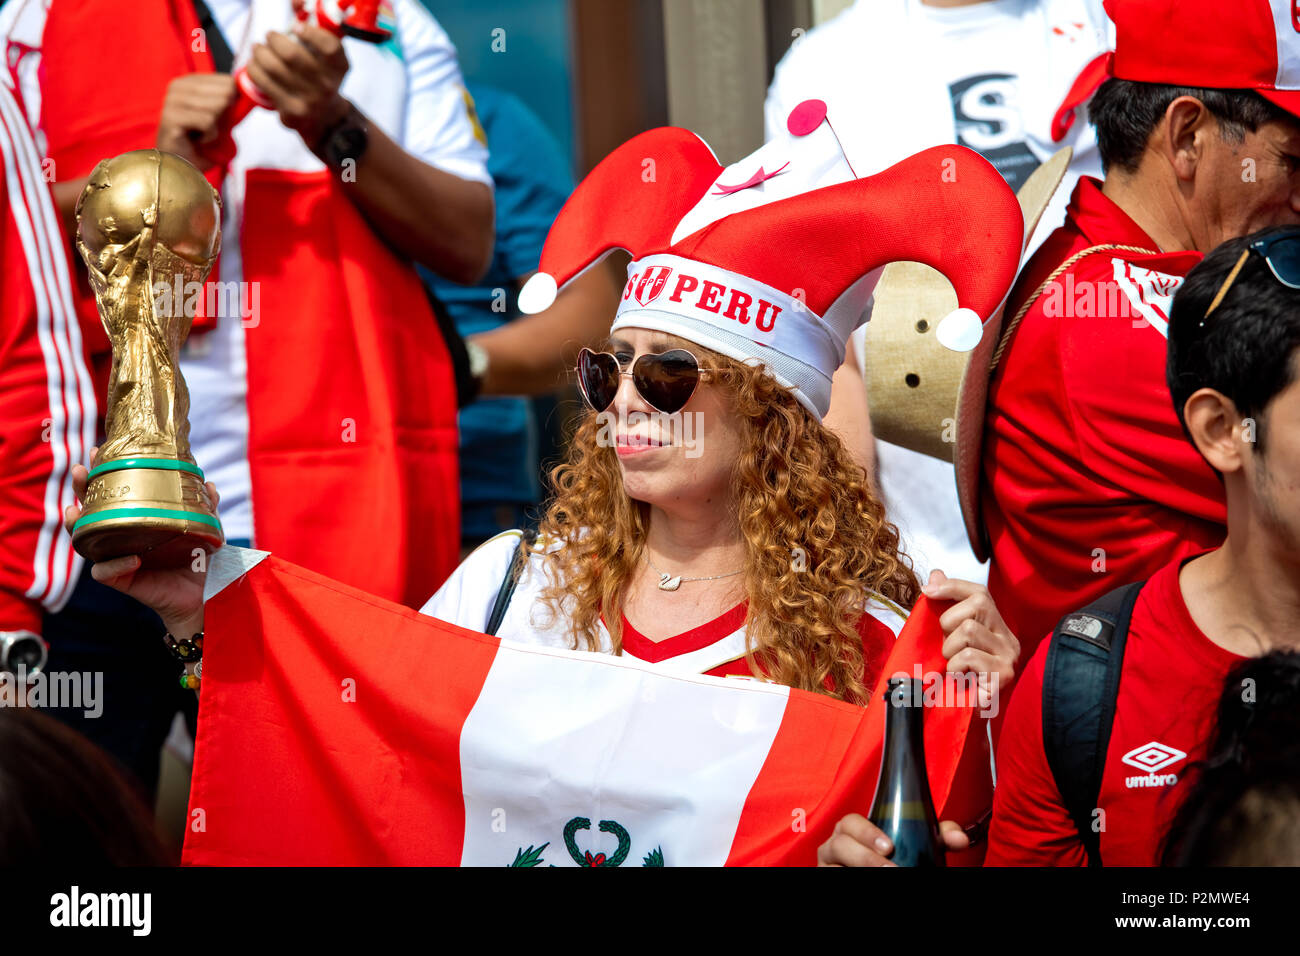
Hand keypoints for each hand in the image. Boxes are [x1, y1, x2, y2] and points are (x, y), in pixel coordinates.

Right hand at [63, 448, 214, 635]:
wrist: (200, 594)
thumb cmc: (196, 558)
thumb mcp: (204, 528)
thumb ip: (205, 507)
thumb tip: (208, 485)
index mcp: (137, 519)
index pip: (114, 492)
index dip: (102, 472)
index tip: (98, 450)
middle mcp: (121, 536)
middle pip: (90, 510)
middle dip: (81, 488)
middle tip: (79, 471)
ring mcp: (117, 557)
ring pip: (85, 540)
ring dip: (77, 524)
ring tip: (74, 510)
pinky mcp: (121, 580)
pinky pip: (106, 573)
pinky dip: (114, 565)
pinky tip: (130, 557)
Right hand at [156, 73, 237, 169]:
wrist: (183, 166)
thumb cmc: (202, 143)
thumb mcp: (221, 117)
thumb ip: (231, 102)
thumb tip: (249, 93)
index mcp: (190, 81)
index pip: (227, 81)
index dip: (234, 102)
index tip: (224, 117)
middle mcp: (178, 86)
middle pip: (224, 93)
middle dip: (224, 116)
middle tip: (210, 128)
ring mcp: (172, 101)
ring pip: (216, 107)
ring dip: (216, 128)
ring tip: (202, 134)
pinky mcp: (171, 117)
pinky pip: (207, 122)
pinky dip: (210, 136)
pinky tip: (199, 140)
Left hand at [246, 25, 349, 147]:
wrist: (324, 115)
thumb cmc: (320, 74)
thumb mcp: (326, 53)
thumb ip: (314, 25)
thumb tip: (296, 3)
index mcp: (340, 66)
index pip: (330, 47)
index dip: (311, 33)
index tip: (297, 26)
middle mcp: (328, 85)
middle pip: (292, 55)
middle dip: (273, 39)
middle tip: (269, 36)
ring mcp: (310, 101)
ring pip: (273, 68)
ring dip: (260, 53)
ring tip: (258, 49)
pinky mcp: (292, 112)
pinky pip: (264, 84)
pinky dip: (255, 70)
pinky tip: (255, 65)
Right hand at [817, 814, 969, 865]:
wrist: (882, 867)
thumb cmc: (893, 856)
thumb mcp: (913, 843)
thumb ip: (936, 836)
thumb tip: (958, 838)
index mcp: (851, 830)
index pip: (850, 822)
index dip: (867, 832)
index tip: (889, 846)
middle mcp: (835, 846)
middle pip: (839, 844)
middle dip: (865, 857)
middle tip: (891, 869)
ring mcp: (829, 865)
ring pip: (832, 865)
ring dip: (859, 868)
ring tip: (883, 876)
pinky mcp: (828, 876)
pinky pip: (831, 876)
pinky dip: (848, 877)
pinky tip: (866, 881)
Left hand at [922, 569, 1019, 706]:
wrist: (966, 721)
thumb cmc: (956, 679)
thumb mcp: (947, 641)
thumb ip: (944, 609)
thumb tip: (935, 575)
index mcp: (997, 627)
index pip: (980, 593)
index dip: (953, 587)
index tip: (927, 592)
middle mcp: (1009, 639)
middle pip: (976, 606)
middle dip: (949, 626)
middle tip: (949, 650)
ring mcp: (1009, 657)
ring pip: (969, 631)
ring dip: (950, 651)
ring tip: (955, 668)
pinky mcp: (1004, 675)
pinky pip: (969, 657)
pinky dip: (956, 668)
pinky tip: (960, 680)